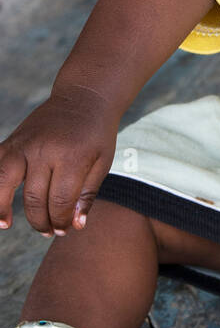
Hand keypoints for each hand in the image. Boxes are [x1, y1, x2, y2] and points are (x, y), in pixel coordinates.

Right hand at [0, 84, 120, 235]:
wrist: (84, 96)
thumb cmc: (96, 133)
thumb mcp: (102, 162)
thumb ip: (88, 194)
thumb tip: (75, 225)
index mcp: (72, 157)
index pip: (61, 201)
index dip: (61, 220)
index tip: (65, 229)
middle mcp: (44, 150)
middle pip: (34, 198)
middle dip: (41, 221)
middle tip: (49, 230)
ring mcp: (25, 143)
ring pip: (3, 181)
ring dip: (2, 208)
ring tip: (6, 224)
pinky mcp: (12, 140)